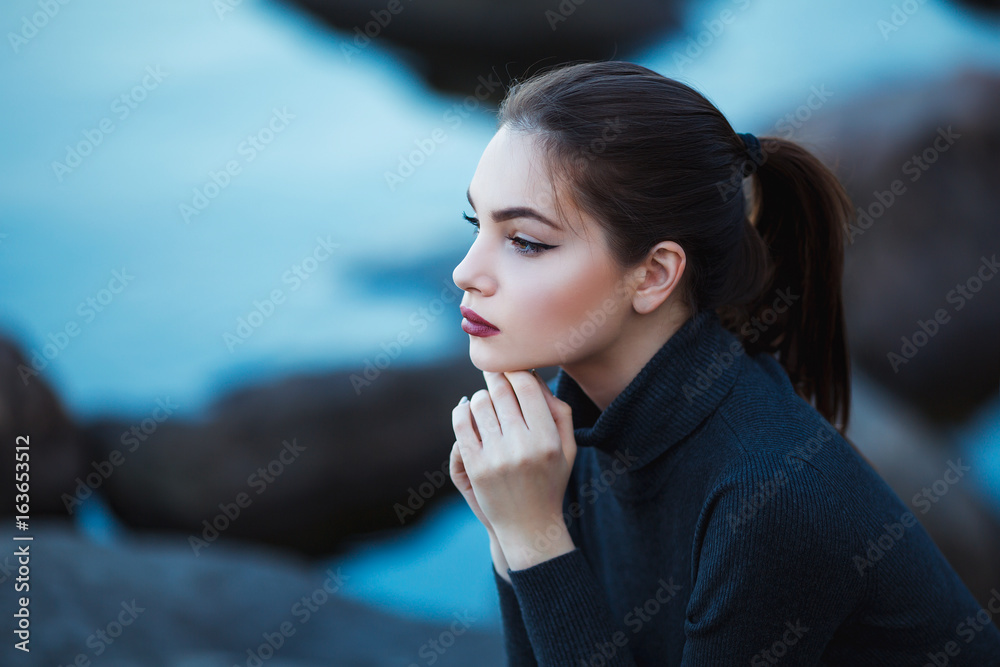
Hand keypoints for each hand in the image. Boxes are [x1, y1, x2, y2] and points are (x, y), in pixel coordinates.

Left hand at [451, 370, 577, 568]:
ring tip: (484, 398)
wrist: (529, 528)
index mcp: (548, 439)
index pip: (527, 387)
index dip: (516, 370)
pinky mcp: (476, 468)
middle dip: (495, 377)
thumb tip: (533, 375)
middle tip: (492, 371)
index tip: (511, 365)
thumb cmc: (551, 482)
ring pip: (479, 405)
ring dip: (480, 396)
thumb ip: (559, 411)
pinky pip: (462, 425)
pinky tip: (466, 408)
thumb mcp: (568, 449)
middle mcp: (523, 447)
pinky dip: (461, 410)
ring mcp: (497, 458)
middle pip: (501, 392)